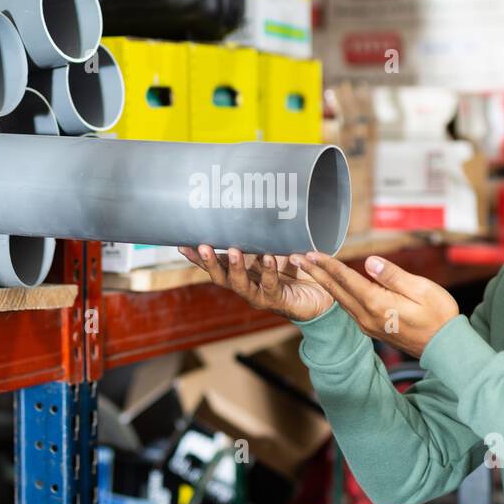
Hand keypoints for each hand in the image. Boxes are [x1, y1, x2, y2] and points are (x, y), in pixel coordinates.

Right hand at [178, 245, 332, 321]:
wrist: (322, 294)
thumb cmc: (297, 269)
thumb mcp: (278, 247)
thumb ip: (266, 234)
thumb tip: (256, 203)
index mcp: (242, 272)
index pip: (215, 265)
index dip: (197, 258)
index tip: (182, 244)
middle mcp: (246, 285)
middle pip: (220, 277)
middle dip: (209, 263)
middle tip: (202, 247)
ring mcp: (259, 295)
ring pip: (240, 285)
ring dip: (235, 268)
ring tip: (234, 251)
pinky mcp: (278, 300)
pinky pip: (270, 286)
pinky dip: (268, 271)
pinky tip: (268, 258)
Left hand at [299, 252, 458, 356]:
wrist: (444, 347)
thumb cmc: (439, 315)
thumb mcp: (422, 290)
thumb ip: (393, 276)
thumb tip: (369, 262)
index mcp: (378, 303)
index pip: (347, 279)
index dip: (328, 264)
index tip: (312, 253)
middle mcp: (367, 316)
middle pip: (335, 290)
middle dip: (315, 273)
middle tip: (297, 259)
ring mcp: (367, 324)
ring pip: (339, 300)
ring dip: (322, 283)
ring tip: (308, 270)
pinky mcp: (371, 328)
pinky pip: (348, 308)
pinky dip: (335, 294)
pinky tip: (331, 287)